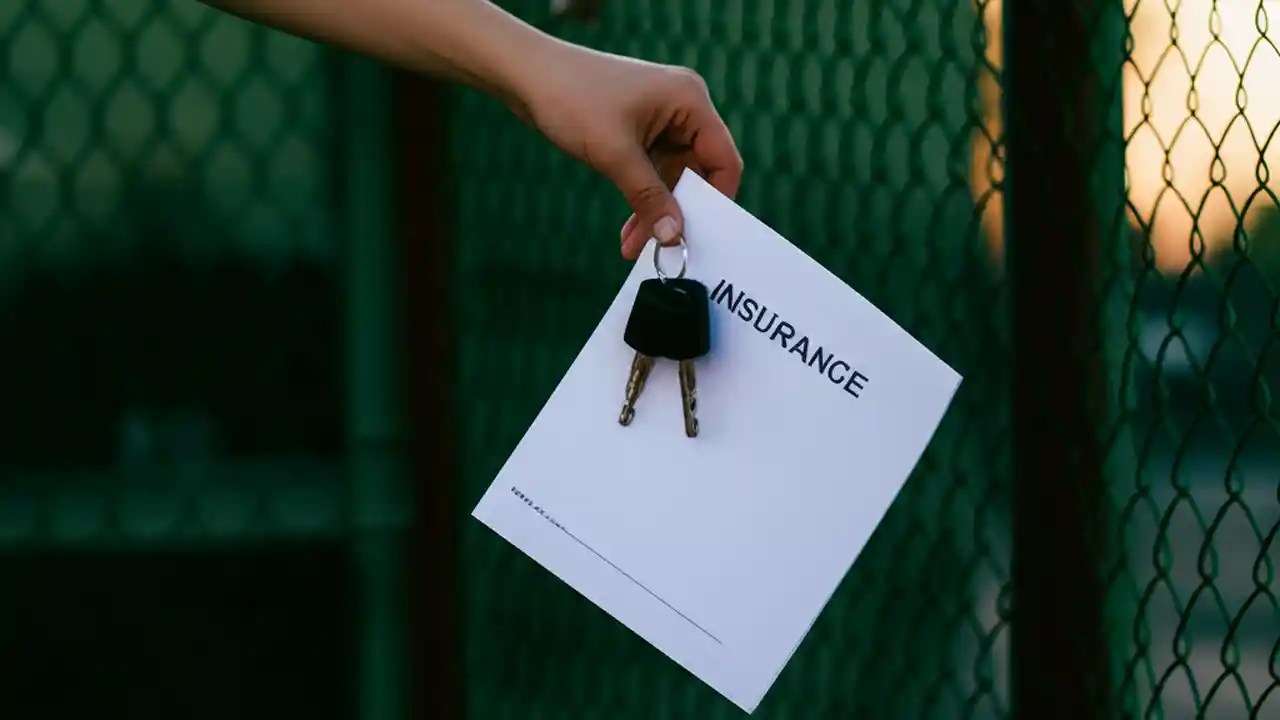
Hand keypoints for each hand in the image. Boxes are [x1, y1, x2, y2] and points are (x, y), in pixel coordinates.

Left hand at [517, 45, 742, 259]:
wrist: (526, 75)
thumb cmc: (572, 99)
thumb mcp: (615, 155)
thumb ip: (648, 197)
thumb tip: (674, 237)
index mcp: (690, 100)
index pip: (723, 159)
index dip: (716, 201)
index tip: (700, 236)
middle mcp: (682, 108)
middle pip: (697, 173)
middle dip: (678, 212)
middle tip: (663, 250)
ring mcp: (660, 120)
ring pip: (671, 178)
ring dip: (655, 212)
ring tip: (635, 248)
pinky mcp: (639, 131)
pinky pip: (651, 173)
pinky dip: (642, 199)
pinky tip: (629, 230)